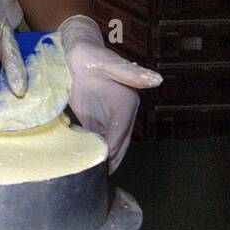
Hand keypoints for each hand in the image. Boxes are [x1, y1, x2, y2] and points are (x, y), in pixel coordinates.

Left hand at [59, 15, 161, 172]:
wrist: (73, 49)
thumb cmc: (89, 52)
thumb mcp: (106, 61)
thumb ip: (129, 72)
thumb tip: (156, 79)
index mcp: (126, 103)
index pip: (120, 134)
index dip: (111, 151)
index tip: (100, 165)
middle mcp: (120, 114)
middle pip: (117, 146)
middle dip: (108, 163)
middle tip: (91, 179)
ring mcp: (107, 119)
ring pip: (107, 147)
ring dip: (99, 161)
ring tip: (86, 177)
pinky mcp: (93, 119)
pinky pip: (94, 140)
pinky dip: (90, 151)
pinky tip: (79, 162)